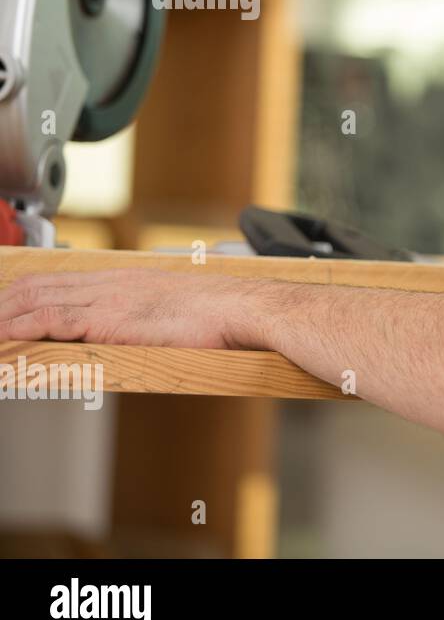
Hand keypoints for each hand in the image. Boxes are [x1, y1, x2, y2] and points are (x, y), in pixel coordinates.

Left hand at [0, 268, 288, 349]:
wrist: (243, 308)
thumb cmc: (223, 313)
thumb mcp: (178, 309)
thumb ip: (151, 316)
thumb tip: (146, 332)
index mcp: (124, 279)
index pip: (57, 279)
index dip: (22, 293)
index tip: (4, 306)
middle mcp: (110, 283)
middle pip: (36, 285)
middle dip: (3, 303)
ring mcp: (107, 298)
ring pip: (34, 301)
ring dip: (2, 317)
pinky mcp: (109, 319)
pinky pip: (50, 322)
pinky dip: (18, 330)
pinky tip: (2, 339)